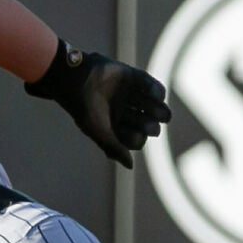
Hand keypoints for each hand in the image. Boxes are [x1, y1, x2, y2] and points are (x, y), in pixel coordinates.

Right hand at [24, 40, 172, 168]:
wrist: (78, 78)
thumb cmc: (86, 109)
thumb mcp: (100, 132)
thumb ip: (115, 149)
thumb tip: (130, 166)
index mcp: (113, 125)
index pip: (134, 137)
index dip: (139, 138)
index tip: (135, 136)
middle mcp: (122, 110)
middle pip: (144, 121)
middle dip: (151, 126)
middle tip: (154, 129)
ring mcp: (128, 93)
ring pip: (150, 104)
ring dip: (159, 110)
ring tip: (164, 116)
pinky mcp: (132, 77)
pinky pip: (151, 85)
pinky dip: (158, 92)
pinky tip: (157, 97)